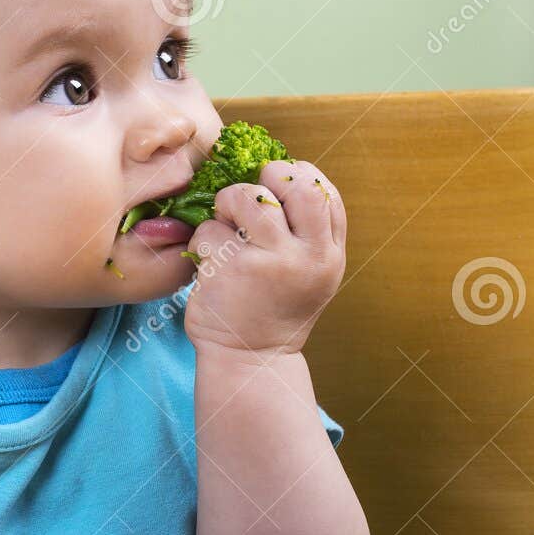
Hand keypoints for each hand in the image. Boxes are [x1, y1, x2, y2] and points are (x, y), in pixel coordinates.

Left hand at [183, 158, 345, 358]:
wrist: (251, 360)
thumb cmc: (274, 308)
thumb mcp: (309, 273)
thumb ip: (307, 231)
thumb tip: (279, 174)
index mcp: (330, 255)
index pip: (325, 193)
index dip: (298, 177)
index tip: (277, 186)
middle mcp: (310, 256)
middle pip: (296, 184)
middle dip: (268, 177)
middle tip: (249, 198)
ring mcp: (273, 262)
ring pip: (246, 196)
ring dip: (227, 204)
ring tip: (225, 227)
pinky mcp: (234, 269)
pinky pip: (210, 229)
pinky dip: (203, 239)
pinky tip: (209, 261)